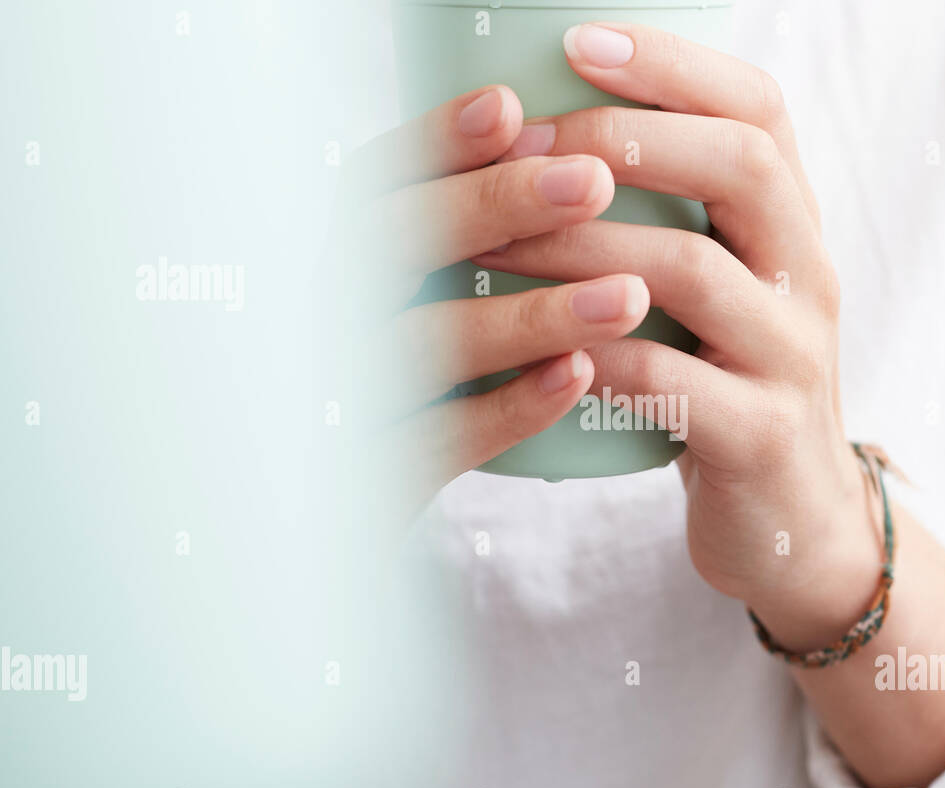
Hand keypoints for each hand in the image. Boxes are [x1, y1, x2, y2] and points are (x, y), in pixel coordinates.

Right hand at [325, 84, 649, 523]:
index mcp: (332, 270)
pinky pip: (438, 439)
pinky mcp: (369, 480)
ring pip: (424, 345)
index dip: (433, 144)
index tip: (510, 108)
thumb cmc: (391, 395)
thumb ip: (443, 248)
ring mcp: (339, 402)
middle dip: (492, 206)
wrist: (316, 522)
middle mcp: (320, 323)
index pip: (368, 190)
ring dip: (530, 313)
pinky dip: (510, 406)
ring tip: (628, 296)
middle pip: (389, 248)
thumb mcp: (397, 310)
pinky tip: (579, 378)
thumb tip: (539, 152)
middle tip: (591, 181)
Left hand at [475, 24, 877, 643]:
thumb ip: (677, 223)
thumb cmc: (728, 389)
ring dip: (576, 249)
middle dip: (619, 139)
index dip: (672, 64)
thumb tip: (552, 144)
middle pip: (740, 164)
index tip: (577, 41)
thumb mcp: (724, 294)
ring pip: (689, 272)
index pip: (758, 109)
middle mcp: (809, 277)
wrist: (796, 523)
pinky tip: (531, 345)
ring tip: (489, 243)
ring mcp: (794, 356)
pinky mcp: (762, 436)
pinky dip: (591, 356)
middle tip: (520, 146)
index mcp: (793, 227)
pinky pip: (669, 381)